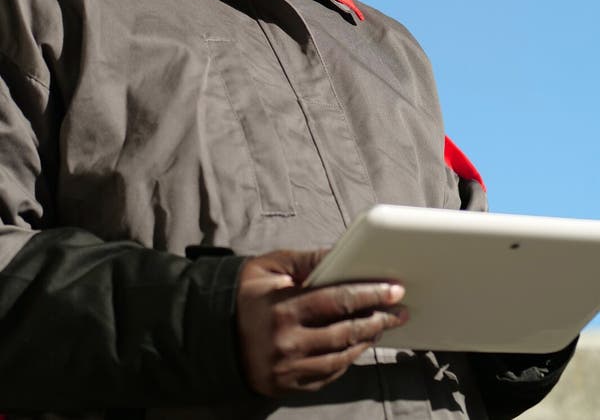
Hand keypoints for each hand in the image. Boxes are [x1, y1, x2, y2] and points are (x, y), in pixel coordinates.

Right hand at [235, 249, 406, 397]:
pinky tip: (359, 344)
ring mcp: (289, 369)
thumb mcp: (270, 267)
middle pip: (346, 332)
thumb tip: (341, 254)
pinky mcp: (289, 385)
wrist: (214, 335)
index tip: (394, 288)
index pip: (337, 300)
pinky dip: (348, 359)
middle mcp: (288, 343)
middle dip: (379, 318)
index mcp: (284, 309)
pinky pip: (329, 375)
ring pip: (341, 357)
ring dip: (367, 340)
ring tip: (384, 325)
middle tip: (400, 310)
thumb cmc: (245, 295)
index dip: (370, 293)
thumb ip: (306, 260)